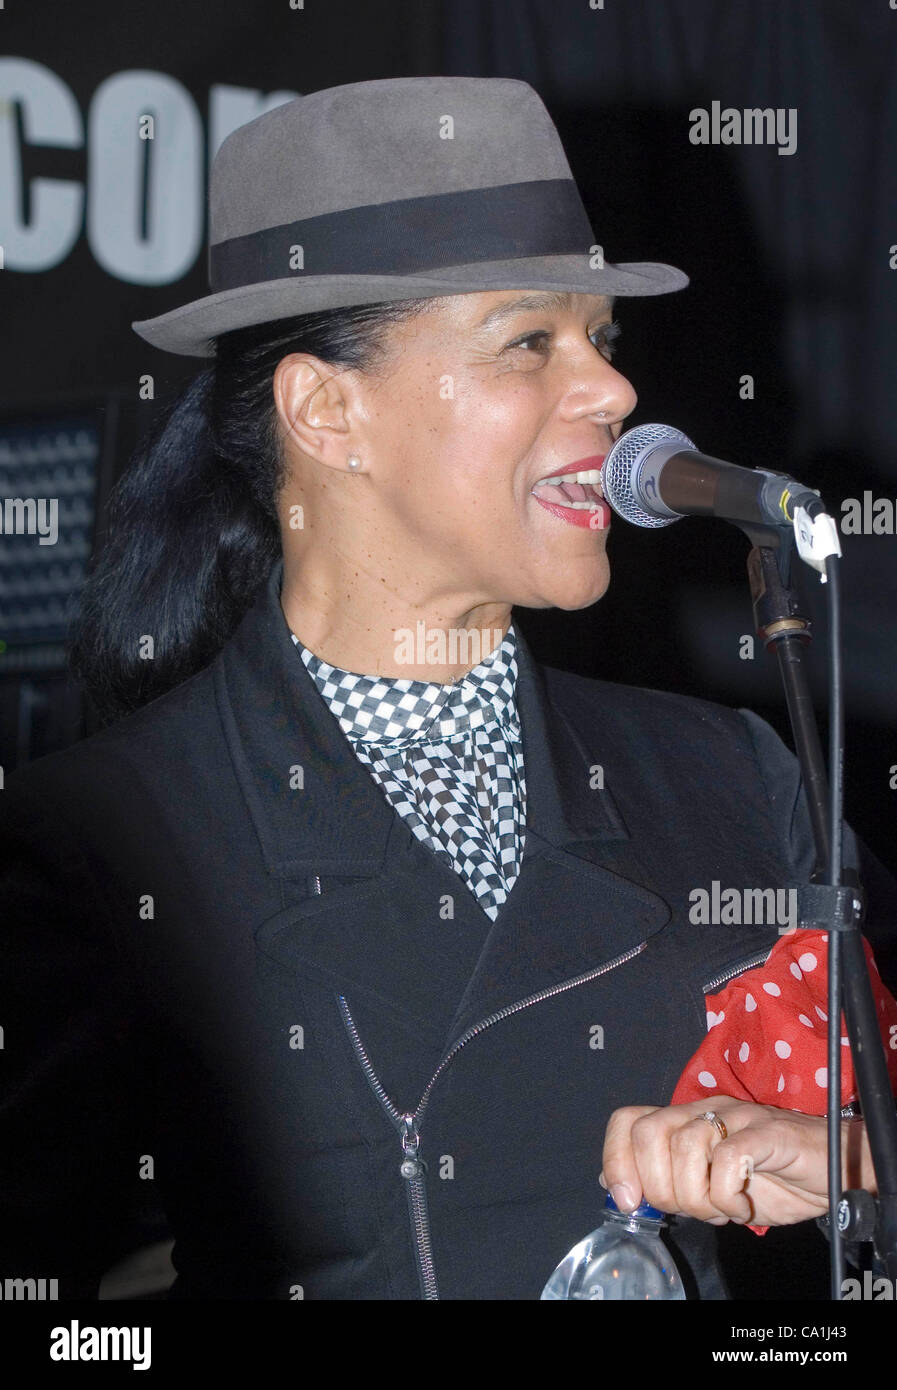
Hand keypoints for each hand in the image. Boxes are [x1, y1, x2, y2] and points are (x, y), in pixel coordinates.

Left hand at [600, 1096, 873, 1227]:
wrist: (831, 1170)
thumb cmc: (770, 1177)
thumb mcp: (708, 1185)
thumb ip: (666, 1179)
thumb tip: (615, 1186)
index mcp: (686, 1118)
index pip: (629, 1120)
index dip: (616, 1158)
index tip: (629, 1200)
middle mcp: (706, 1109)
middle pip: (649, 1132)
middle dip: (659, 1185)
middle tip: (689, 1209)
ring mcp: (737, 1117)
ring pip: (686, 1146)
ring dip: (696, 1196)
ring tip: (720, 1210)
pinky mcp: (768, 1132)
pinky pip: (728, 1160)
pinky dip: (726, 1195)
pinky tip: (741, 1207)